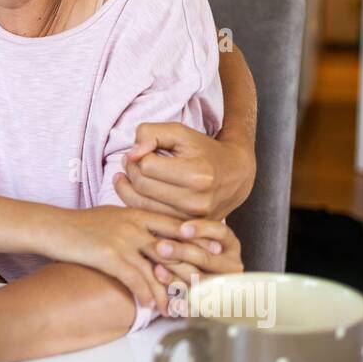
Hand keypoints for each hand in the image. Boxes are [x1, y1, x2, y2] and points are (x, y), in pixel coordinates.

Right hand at [48, 207, 240, 311]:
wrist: (52, 227)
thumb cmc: (79, 225)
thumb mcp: (111, 216)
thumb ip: (133, 224)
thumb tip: (150, 235)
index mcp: (137, 213)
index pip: (175, 226)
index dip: (197, 240)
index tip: (214, 252)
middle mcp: (134, 224)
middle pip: (172, 248)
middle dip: (190, 268)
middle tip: (206, 285)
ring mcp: (122, 239)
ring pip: (156, 268)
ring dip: (168, 290)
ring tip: (178, 305)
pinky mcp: (109, 256)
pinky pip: (135, 279)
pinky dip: (145, 295)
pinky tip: (150, 306)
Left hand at [114, 122, 255, 219]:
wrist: (235, 176)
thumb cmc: (204, 151)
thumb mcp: (181, 133)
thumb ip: (152, 134)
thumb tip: (131, 155)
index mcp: (198, 176)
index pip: (147, 166)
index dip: (138, 155)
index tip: (141, 151)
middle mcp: (195, 202)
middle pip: (142, 185)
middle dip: (131, 170)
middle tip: (130, 160)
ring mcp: (190, 220)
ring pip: (140, 204)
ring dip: (127, 187)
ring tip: (129, 173)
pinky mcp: (184, 228)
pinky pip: (148, 216)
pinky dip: (136, 202)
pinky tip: (135, 189)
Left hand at [149, 215, 242, 306]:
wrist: (202, 285)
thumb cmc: (189, 249)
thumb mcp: (193, 237)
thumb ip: (183, 229)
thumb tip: (162, 218)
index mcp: (229, 243)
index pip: (219, 232)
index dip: (201, 230)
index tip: (182, 228)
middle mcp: (231, 264)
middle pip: (206, 257)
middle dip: (181, 251)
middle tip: (160, 247)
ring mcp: (223, 284)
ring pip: (199, 278)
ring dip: (176, 273)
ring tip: (157, 268)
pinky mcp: (212, 302)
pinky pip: (193, 297)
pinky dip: (177, 292)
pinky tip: (164, 289)